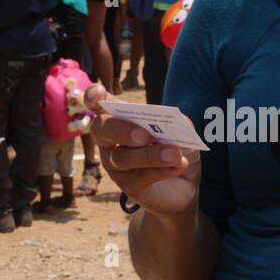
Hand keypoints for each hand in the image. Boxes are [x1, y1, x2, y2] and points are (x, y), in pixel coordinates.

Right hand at [86, 84, 200, 215]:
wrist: (186, 183)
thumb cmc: (176, 147)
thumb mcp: (180, 129)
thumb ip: (175, 122)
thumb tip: (172, 122)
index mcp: (120, 116)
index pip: (98, 104)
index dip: (93, 97)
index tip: (97, 94)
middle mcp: (110, 139)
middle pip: (101, 129)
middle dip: (121, 130)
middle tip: (144, 135)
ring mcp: (115, 163)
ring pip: (121, 158)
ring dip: (149, 155)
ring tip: (174, 154)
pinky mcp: (127, 185)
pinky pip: (139, 176)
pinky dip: (161, 170)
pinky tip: (179, 165)